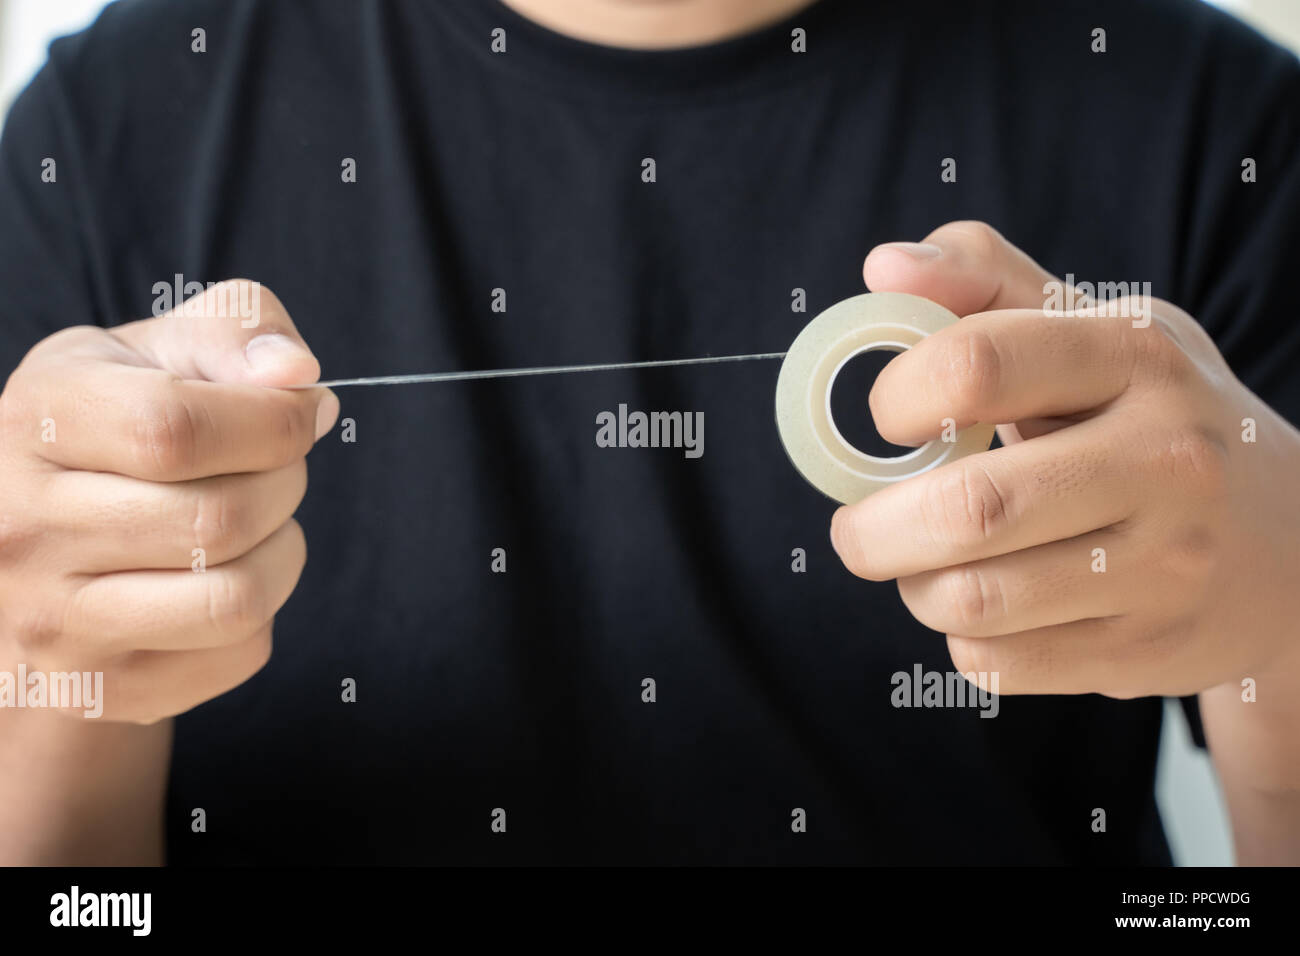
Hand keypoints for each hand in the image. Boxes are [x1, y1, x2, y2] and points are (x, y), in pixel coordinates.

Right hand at [0, 280, 338, 722]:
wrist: (43, 534)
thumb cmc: (120, 422)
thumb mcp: (163, 349)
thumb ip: (240, 329)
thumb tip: (296, 374)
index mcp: (38, 420)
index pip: (176, 430)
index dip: (273, 421)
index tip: (303, 411)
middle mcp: (23, 528)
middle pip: (220, 520)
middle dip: (286, 482)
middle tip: (277, 466)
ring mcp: (54, 622)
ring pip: (235, 600)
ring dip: (283, 551)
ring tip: (259, 520)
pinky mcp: (101, 685)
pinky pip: (239, 653)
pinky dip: (265, 610)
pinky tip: (224, 573)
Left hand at [831, 222, 1299, 700]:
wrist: (1288, 549)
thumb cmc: (1154, 421)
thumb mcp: (1097, 330)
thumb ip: (984, 284)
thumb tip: (883, 269)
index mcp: (1135, 357)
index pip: (977, 364)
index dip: (895, 397)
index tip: (885, 423)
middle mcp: (1162, 459)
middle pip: (967, 508)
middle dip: (872, 530)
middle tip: (857, 527)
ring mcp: (1165, 564)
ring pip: (973, 600)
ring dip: (915, 588)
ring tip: (922, 565)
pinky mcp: (1149, 650)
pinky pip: (1000, 662)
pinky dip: (964, 638)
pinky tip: (987, 606)